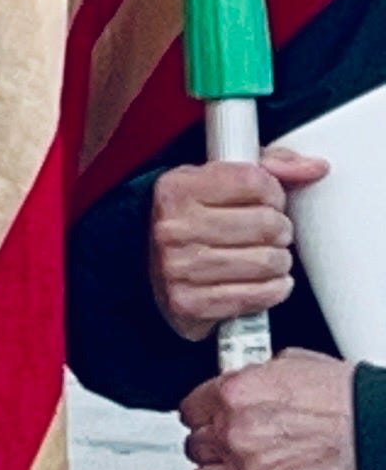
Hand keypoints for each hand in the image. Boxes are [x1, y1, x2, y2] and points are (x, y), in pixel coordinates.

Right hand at [149, 148, 323, 340]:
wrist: (154, 274)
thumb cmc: (197, 225)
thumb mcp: (223, 182)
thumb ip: (269, 166)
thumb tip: (315, 168)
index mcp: (177, 189)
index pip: (254, 181)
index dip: (274, 193)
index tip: (268, 202)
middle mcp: (171, 227)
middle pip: (267, 223)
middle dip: (281, 231)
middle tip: (271, 235)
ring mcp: (176, 267)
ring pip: (267, 261)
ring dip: (279, 262)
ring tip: (267, 258)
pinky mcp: (188, 302)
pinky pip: (257, 295)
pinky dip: (272, 290)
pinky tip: (265, 283)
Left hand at [183, 351, 362, 469]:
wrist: (378, 431)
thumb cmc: (348, 399)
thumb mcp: (293, 364)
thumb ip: (255, 376)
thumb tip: (241, 380)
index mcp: (235, 394)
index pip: (190, 411)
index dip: (203, 418)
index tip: (212, 423)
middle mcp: (236, 433)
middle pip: (195, 447)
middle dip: (212, 448)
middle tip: (233, 447)